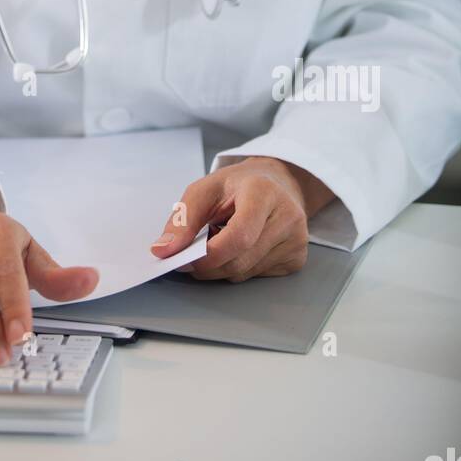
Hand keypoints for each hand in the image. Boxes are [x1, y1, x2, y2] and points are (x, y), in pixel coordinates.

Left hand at [149, 156, 333, 280]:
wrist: (277, 183)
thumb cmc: (238, 186)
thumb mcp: (204, 190)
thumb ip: (182, 219)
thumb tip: (163, 251)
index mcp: (263, 191)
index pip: (239, 236)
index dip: (210, 255)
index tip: (186, 259)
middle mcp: (287, 216)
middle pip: (240, 260)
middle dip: (209, 265)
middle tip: (191, 256)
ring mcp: (297, 240)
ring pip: (246, 273)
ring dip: (223, 266)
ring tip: (220, 241)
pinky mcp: (298, 258)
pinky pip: (257, 276)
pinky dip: (239, 268)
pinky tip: (240, 248)